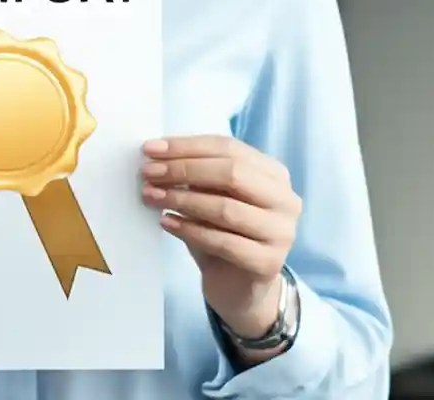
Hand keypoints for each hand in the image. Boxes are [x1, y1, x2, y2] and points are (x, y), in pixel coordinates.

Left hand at [140, 135, 300, 340]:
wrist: (237, 286)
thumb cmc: (221, 232)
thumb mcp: (210, 196)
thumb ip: (195, 175)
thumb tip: (158, 156)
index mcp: (273, 174)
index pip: (229, 148)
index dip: (187, 147)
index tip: (151, 149)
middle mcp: (285, 200)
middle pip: (232, 173)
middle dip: (184, 170)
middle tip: (149, 173)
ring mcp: (281, 233)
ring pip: (226, 208)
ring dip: (183, 199)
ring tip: (152, 196)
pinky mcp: (268, 263)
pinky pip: (223, 242)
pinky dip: (190, 230)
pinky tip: (166, 222)